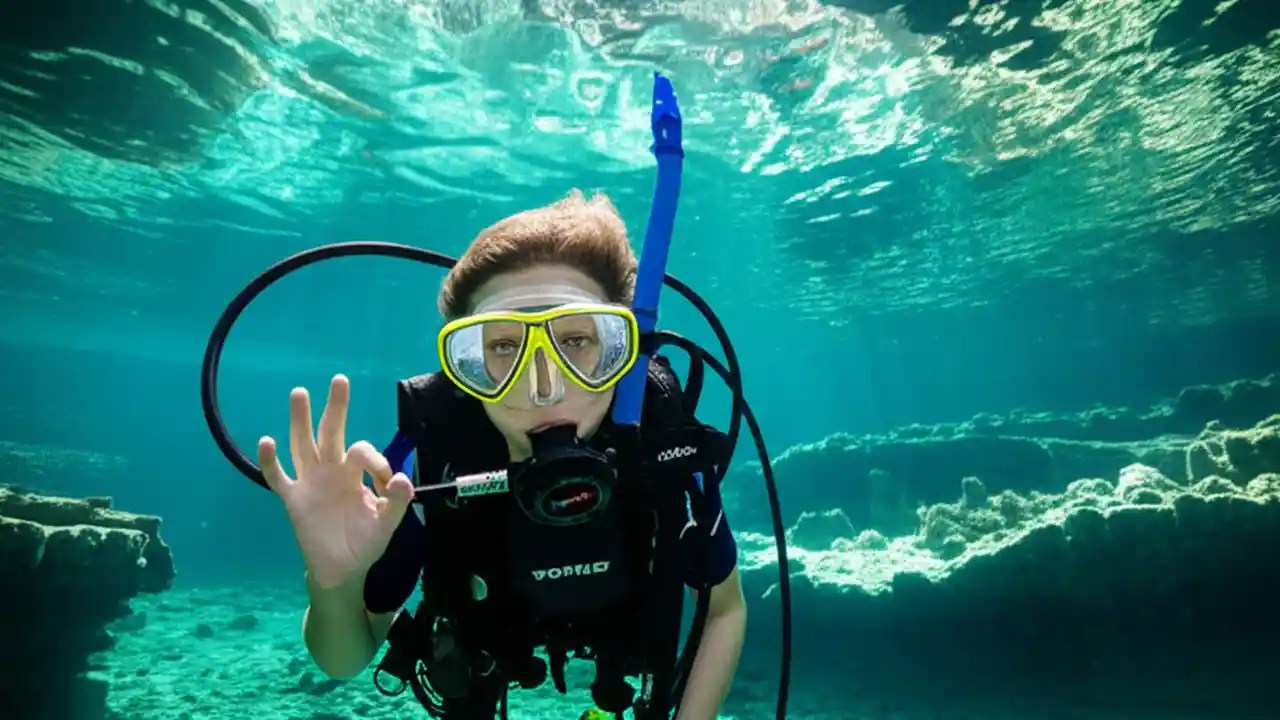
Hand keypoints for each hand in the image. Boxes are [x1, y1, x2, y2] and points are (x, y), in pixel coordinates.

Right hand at [258, 374, 414, 589]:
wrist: (342, 569)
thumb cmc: (365, 541)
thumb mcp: (386, 524)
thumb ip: (396, 502)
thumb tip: (402, 479)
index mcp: (355, 472)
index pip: (362, 451)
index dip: (376, 460)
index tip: (388, 483)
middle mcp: (331, 470)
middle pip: (332, 432)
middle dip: (336, 408)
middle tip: (340, 380)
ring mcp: (310, 482)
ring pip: (303, 445)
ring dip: (300, 421)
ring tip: (300, 393)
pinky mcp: (293, 499)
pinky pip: (278, 477)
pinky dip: (269, 461)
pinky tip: (266, 440)